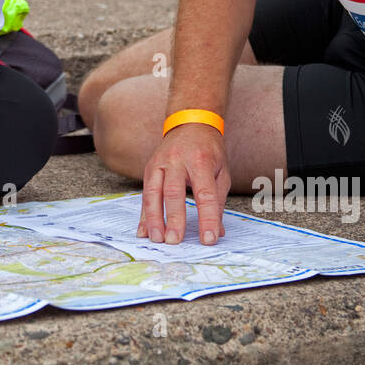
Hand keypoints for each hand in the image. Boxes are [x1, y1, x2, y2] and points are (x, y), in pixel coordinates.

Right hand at [137, 124, 228, 245]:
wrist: (190, 124)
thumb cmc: (209, 151)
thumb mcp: (222, 172)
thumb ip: (218, 201)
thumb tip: (217, 231)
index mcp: (201, 161)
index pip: (205, 194)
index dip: (207, 218)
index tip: (208, 239)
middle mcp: (178, 160)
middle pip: (174, 192)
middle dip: (174, 218)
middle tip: (175, 241)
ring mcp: (160, 163)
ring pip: (154, 192)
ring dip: (153, 218)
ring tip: (157, 238)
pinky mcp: (150, 167)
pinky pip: (145, 193)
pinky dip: (143, 214)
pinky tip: (143, 230)